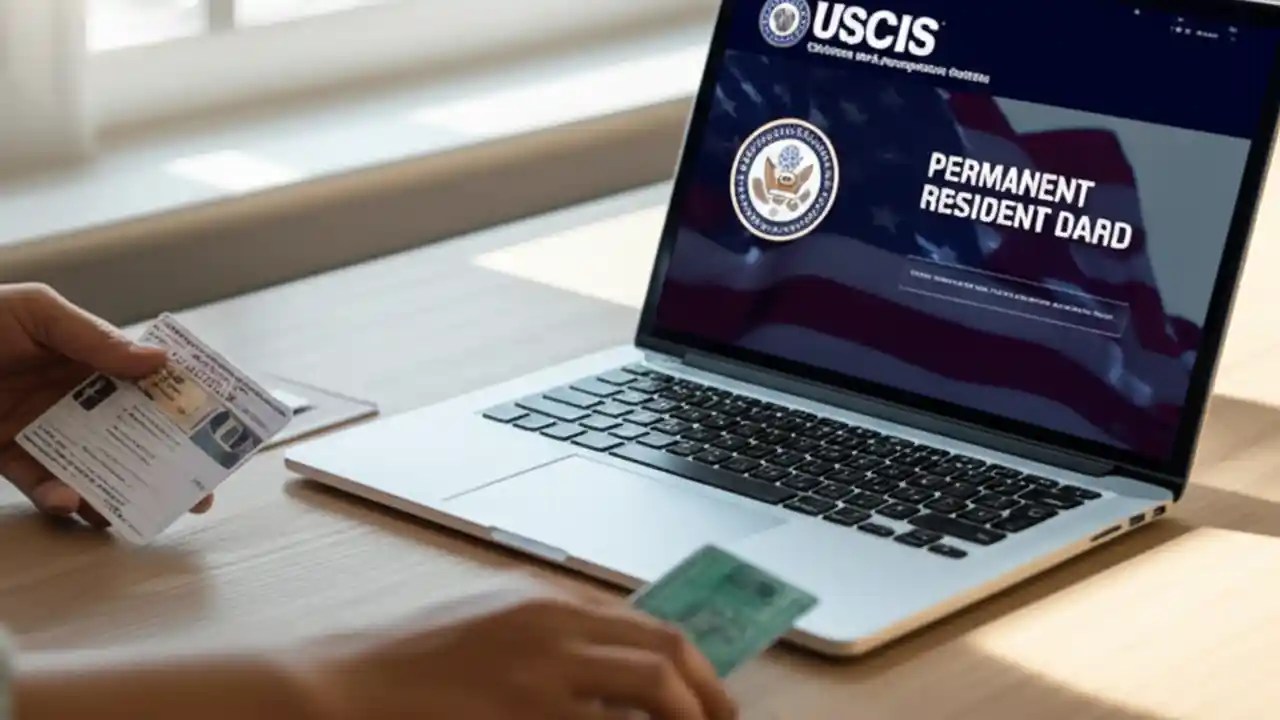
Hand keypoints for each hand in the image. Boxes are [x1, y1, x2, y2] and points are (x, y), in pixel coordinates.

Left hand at [0, 283, 213, 524]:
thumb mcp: (35, 312)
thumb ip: (94, 338)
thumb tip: (158, 364)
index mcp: (86, 357)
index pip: (147, 383)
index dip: (183, 407)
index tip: (218, 432)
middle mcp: (70, 396)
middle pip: (131, 434)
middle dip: (166, 465)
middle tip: (198, 494)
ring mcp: (40, 429)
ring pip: (94, 467)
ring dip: (117, 491)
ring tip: (137, 510)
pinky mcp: (6, 457)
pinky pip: (40, 484)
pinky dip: (59, 496)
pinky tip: (69, 498)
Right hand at [295, 583, 737, 719]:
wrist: (346, 684)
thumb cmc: (410, 661)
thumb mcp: (491, 623)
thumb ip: (552, 635)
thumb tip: (613, 663)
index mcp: (549, 601)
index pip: (650, 627)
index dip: (695, 666)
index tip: (711, 697)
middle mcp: (555, 626)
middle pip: (665, 651)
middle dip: (708, 693)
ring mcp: (543, 671)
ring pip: (652, 689)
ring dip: (687, 716)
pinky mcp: (526, 709)